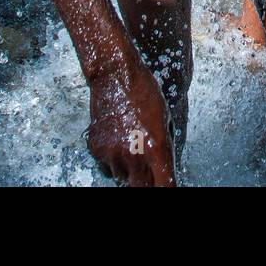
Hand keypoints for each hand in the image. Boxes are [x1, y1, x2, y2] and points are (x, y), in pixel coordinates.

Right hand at [86, 59, 175, 185]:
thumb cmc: (144, 92)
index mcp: (156, 148)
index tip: (168, 189)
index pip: (164, 186)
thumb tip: (164, 167)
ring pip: (122, 178)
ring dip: (128, 170)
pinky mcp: (97, 150)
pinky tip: (117, 140)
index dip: (167, 189)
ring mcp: (113, 154)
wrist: (115, 76)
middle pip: (141, 189)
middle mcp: (134, 155)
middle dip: (146, 184)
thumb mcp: (165, 119)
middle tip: (147, 172)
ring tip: (130, 144)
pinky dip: (112, 159)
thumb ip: (165, 147)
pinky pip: (107, 165)